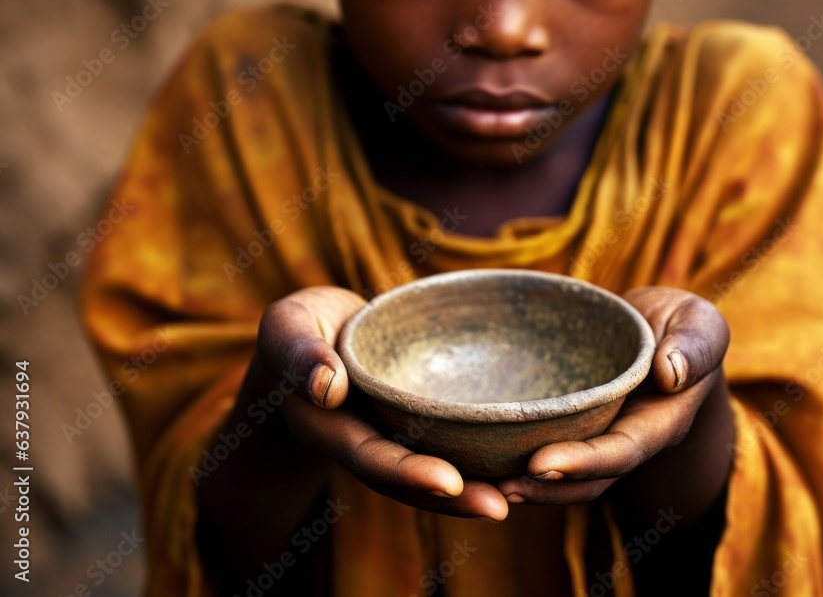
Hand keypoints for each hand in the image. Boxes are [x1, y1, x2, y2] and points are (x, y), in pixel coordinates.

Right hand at [254, 287, 509, 520]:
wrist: (311, 341)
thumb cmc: (297, 329)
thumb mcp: (286, 328)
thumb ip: (299, 352)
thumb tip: (326, 385)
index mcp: (330, 429)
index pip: (371, 457)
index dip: (408, 473)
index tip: (448, 481)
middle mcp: (366, 444)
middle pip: (411, 480)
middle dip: (454, 498)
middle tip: (500, 505)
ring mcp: (394, 439)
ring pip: (436, 471)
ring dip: (476, 485)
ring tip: (523, 492)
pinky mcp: (419, 425)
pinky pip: (450, 445)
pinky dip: (482, 457)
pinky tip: (523, 459)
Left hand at [495, 287, 731, 511]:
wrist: (663, 333)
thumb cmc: (683, 325)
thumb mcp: (699, 324)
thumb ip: (695, 346)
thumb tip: (670, 373)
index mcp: (661, 422)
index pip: (623, 451)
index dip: (584, 462)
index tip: (540, 464)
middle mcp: (628, 440)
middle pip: (588, 478)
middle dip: (546, 488)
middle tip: (500, 487)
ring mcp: (599, 438)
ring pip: (565, 477)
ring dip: (527, 486)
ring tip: (483, 485)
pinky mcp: (573, 427)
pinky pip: (548, 450)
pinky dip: (517, 460)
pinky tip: (481, 459)